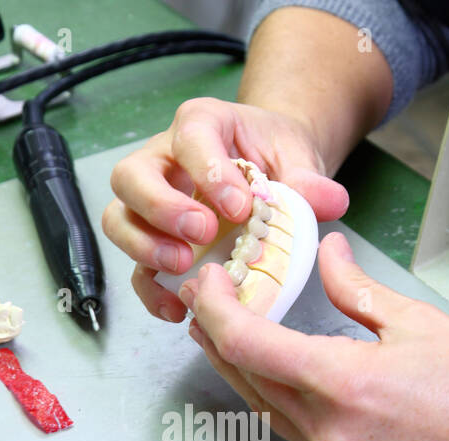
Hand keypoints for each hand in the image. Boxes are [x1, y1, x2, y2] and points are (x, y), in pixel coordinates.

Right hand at [102, 97, 348, 322]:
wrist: (268, 170)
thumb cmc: (275, 156)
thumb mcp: (297, 155)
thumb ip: (309, 177)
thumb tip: (329, 200)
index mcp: (201, 125)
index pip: (191, 138)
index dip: (209, 171)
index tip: (240, 206)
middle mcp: (163, 160)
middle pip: (131, 176)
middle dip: (162, 208)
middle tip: (202, 234)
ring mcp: (150, 202)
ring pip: (118, 219)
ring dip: (145, 247)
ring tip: (184, 268)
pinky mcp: (153, 241)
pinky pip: (135, 267)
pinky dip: (150, 290)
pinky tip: (178, 306)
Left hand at [178, 232, 448, 440]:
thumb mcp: (416, 323)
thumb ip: (356, 291)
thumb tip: (327, 255)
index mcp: (342, 385)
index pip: (247, 344)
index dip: (216, 309)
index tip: (207, 283)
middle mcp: (328, 431)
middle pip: (244, 378)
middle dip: (215, 335)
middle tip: (203, 300)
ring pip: (263, 408)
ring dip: (237, 369)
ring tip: (222, 332)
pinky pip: (292, 431)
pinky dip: (271, 396)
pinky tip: (270, 374)